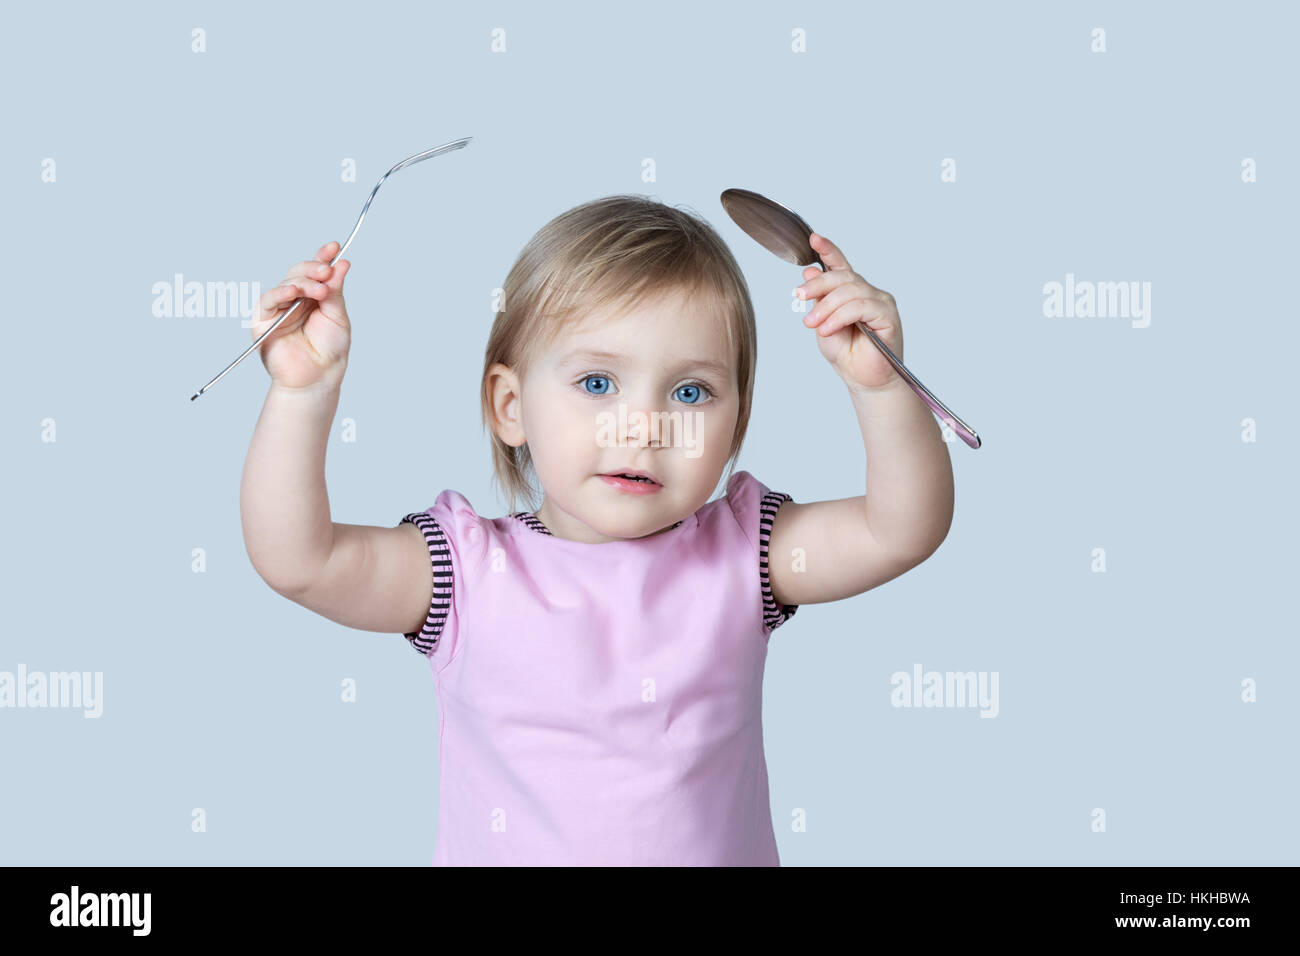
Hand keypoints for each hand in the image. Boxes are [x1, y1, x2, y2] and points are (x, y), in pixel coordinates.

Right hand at [252, 240, 352, 390]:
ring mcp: (280, 308)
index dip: (323, 257)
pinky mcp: (264, 319)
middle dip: (314, 269)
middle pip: (300, 273)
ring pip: (287, 283)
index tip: (334, 247)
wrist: (318, 376)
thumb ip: (335, 291)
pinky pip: (269, 300)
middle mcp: (297, 299)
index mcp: (315, 296)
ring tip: (320, 291)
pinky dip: (280, 292)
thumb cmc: (329, 350)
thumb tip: (341, 264)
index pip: (317, 271)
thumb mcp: (337, 316)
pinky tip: (293, 292)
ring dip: (303, 282)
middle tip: (327, 272)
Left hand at [796, 233, 902, 391]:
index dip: (828, 249)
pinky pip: (860, 306)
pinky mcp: (888, 315)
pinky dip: (840, 316)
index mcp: (852, 292)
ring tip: (814, 325)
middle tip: (799, 296)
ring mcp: (881, 302)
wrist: (862, 380)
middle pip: (842, 276)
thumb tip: (810, 271)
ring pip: (850, 291)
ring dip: (826, 307)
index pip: (840, 265)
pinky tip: (828, 329)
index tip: (814, 238)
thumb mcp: (822, 324)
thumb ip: (818, 300)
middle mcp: (868, 292)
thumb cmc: (846, 354)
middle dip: (817, 285)